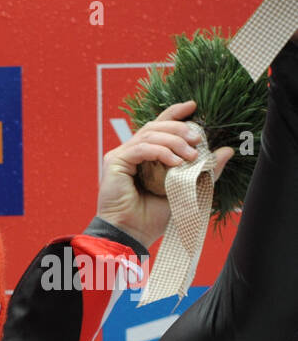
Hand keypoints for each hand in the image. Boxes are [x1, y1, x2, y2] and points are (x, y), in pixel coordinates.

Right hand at [95, 101, 232, 249]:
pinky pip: (141, 147)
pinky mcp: (115, 162)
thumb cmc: (154, 217)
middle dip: (180, 129)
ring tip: (190, 155)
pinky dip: (161, 151)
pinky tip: (176, 162)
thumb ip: (203, 171)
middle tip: (198, 140)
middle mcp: (131, 153)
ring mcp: (121, 156)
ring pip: (150, 134)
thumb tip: (226, 151)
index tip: (193, 106)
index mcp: (145, 157)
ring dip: (174, 141)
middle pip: (156, 126)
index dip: (175, 114)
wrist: (133, 234)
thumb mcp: (186, 190)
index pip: (160, 127)